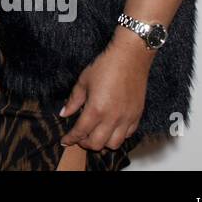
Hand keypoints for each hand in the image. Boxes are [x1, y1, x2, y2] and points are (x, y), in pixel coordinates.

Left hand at [58, 28, 152, 150]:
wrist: (130, 57)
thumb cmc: (106, 66)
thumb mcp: (83, 81)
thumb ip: (73, 100)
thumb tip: (64, 113)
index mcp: (96, 109)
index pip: (80, 132)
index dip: (70, 139)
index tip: (65, 141)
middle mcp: (112, 118)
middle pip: (97, 144)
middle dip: (84, 143)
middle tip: (79, 138)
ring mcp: (127, 118)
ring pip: (114, 144)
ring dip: (102, 143)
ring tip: (95, 134)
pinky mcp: (137, 115)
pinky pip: (128, 135)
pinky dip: (117, 136)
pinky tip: (110, 128)